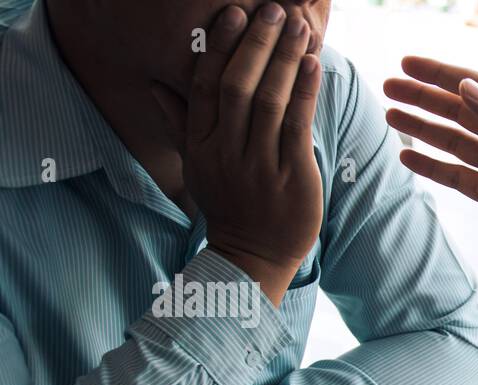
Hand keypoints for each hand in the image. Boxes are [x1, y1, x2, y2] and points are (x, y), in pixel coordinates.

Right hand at [151, 3, 322, 305]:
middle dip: (256, 44)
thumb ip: (179, 124)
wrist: (253, 257)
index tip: (234, 15)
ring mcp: (259, 165)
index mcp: (201, 145)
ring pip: (269, 101)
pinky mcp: (292, 176)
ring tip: (299, 27)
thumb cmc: (229, 206)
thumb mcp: (196, 167)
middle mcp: (226, 152)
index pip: (205, 85)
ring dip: (285, 59)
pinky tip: (311, 65)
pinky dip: (304, 92)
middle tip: (273, 11)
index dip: (220, 47)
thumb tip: (156, 86)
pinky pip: (297, 125)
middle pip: (238, 86)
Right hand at [383, 59, 477, 280]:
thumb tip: (467, 87)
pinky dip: (431, 166)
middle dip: (423, 97)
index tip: (407, 63)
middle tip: (386, 86)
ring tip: (389, 115)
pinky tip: (406, 157)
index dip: (441, 74)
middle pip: (458, 111)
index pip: (475, 88)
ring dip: (422, 128)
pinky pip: (456, 177)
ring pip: (453, 142)